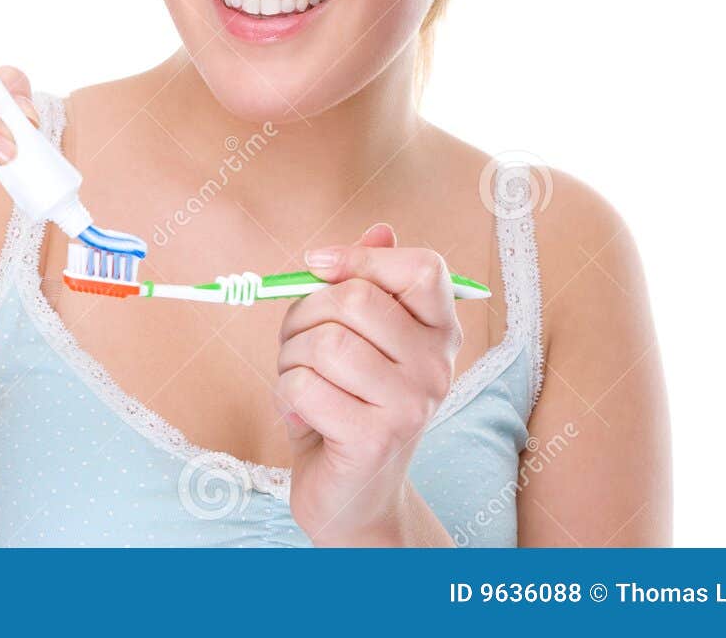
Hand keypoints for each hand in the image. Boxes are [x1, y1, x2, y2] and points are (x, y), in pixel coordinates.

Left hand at [277, 222, 463, 545]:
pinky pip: (303, 385)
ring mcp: (411, 404)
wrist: (351, 495)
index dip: (358, 259)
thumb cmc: (348, 403)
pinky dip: (285, 395)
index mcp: (440, 332)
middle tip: (299, 347)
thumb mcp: (359, 338)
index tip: (317, 269)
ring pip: (323, 342)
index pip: (422, 267)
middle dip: (303, 316)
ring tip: (301, 383)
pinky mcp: (376, 438)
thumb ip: (368, 283)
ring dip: (289, 359)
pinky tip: (302, 416)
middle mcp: (438, 366)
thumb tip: (380, 230)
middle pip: (353, 299)